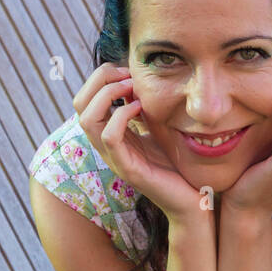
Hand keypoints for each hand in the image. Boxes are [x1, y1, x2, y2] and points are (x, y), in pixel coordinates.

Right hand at [73, 62, 206, 223]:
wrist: (191, 199)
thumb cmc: (177, 164)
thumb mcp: (157, 129)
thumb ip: (144, 108)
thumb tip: (136, 80)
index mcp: (111, 134)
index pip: (85, 99)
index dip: (101, 77)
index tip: (127, 71)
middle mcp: (106, 146)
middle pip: (80, 104)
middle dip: (100, 79)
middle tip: (127, 75)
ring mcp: (114, 159)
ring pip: (87, 119)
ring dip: (108, 94)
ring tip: (132, 88)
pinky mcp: (128, 169)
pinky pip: (110, 137)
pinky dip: (121, 115)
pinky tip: (139, 107)